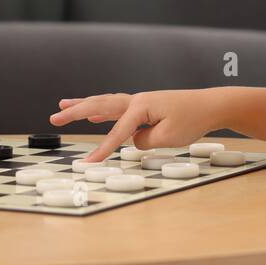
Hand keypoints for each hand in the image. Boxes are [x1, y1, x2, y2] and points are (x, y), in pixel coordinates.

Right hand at [49, 89, 225, 162]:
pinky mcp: (144, 107)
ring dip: (83, 106)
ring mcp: (140, 102)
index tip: (86, 163)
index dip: (101, 150)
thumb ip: (144, 141)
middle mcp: (136, 101)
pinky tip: (92, 116)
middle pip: (100, 106)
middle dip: (76, 113)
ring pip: (105, 104)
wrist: (211, 105)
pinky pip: (115, 109)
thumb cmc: (192, 119)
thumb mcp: (168, 138)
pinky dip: (100, 111)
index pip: (117, 133)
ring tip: (63, 107)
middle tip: (54, 118)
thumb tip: (133, 140)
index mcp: (141, 107)